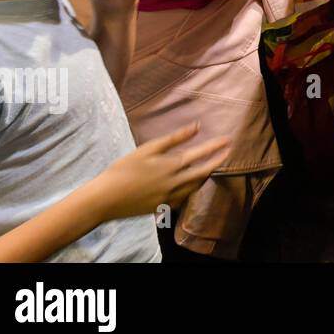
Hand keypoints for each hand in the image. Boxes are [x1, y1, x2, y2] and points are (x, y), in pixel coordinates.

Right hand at [91, 124, 230, 221]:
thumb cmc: (123, 170)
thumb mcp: (148, 149)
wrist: (105, 199)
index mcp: (172, 166)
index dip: (215, 146)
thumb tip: (196, 126)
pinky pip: (184, 198)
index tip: (228, 140)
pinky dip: (191, 190)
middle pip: (203, 172)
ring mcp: (170, 197)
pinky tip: (190, 185)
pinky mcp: (162, 207)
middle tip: (227, 153)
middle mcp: (176, 183)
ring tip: (211, 168)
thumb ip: (174, 138)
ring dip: (205, 176)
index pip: (200, 154)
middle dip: (217, 162)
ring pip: (195, 187)